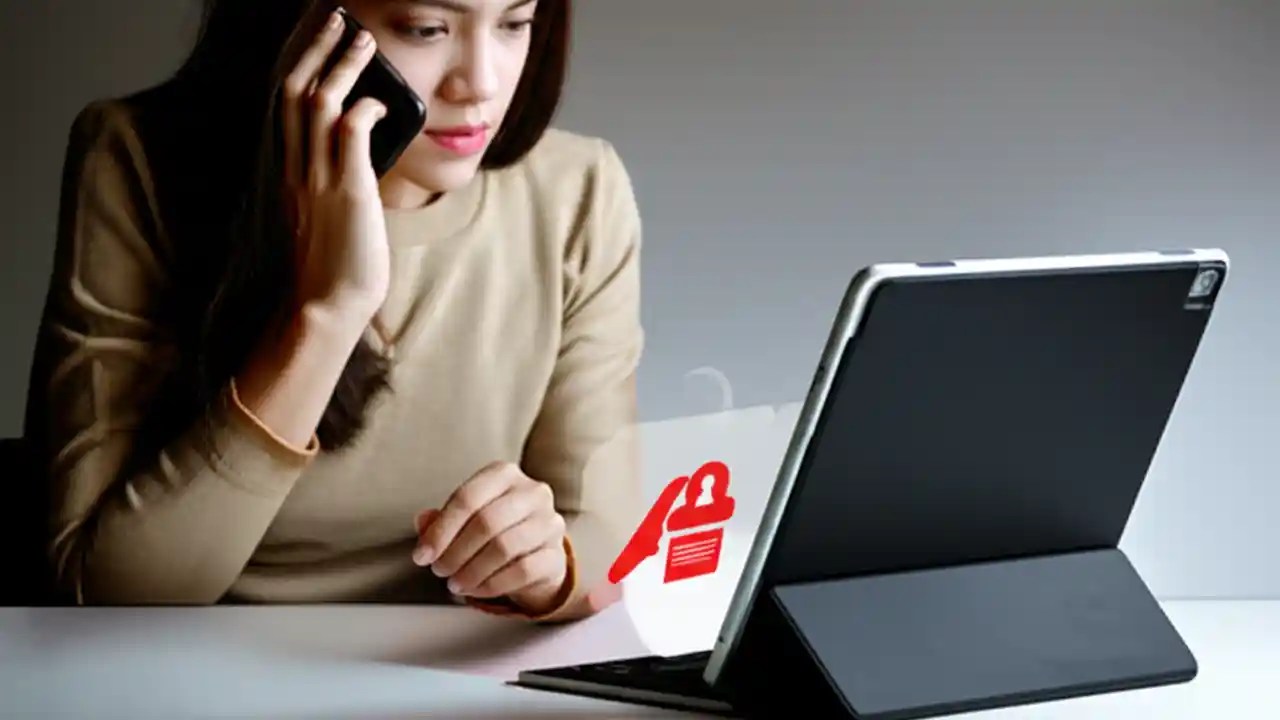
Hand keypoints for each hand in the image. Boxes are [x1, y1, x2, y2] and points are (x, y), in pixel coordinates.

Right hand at [282, 9, 390, 319]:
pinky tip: (380, 103)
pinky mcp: (347, 194)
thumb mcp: (327, 213)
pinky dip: (364, 111)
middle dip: (316, 48)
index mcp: (288, 173)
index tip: (315, 38)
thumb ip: (334, 179)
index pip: (284, 103)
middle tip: (336, 18)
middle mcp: (296, 169)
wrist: (325, 308)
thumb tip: (358, 150)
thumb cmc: (333, 268)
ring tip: (363, 40)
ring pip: (319, 103)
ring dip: (342, 66)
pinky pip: (349, 136)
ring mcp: (319, 179)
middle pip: (294, 90)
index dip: (300, 63)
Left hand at [414, 461, 569, 614]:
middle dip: (455, 552)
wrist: (537, 554)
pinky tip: (475, 589)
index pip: (467, 498)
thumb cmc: (496, 530)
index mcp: (504, 474)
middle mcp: (532, 492)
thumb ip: (441, 520)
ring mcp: (550, 523)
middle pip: (486, 522)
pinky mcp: (557, 554)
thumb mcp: (466, 519)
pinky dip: (491, 585)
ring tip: (454, 583)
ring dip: (471, 571)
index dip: (440, 530)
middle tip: (439, 571)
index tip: (422, 556)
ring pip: (504, 547)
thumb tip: (422, 521)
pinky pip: (521, 571)